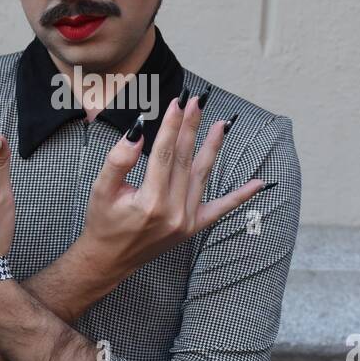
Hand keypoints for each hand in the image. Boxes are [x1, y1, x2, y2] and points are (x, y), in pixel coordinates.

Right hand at [79, 91, 264, 281]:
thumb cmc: (103, 222)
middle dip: (191, 127)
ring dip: (213, 148)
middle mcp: (173, 211)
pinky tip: (257, 183)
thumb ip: (119, 160)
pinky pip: (220, 209)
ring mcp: (186, 221)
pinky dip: (239, 196)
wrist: (109, 259)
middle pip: (185, 159)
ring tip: (221, 124)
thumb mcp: (101, 190)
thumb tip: (138, 132)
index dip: (172, 126)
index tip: (178, 102)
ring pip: (202, 175)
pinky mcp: (193, 228)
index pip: (164, 154)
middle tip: (197, 101)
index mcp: (149, 201)